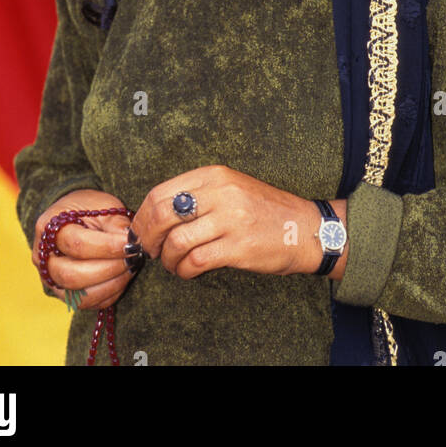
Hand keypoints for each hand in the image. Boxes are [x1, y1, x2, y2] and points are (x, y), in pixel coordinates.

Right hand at [32, 189, 131, 311]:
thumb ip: (116, 224)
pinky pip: (87, 304)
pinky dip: (109, 294)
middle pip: (71, 276)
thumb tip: (131, 243)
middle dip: (108, 270)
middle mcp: (43, 258)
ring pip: (79, 297)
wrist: (75, 219)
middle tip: (132, 258)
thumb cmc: (89, 209)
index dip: (107, 247)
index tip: (131, 244)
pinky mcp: (63, 295)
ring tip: (130, 267)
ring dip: (111, 285)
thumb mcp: (103, 206)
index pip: (76, 244)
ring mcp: (50, 280)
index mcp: (49, 227)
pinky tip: (122, 277)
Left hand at [130, 165, 347, 280]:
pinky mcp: (238, 247)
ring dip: (167, 259)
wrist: (305, 228)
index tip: (140, 231)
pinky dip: (184, 271)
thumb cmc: (264, 210)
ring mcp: (230, 219)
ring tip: (173, 263)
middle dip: (148, 237)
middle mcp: (220, 192)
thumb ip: (198, 194)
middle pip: (162, 214)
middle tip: (150, 250)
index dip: (142, 216)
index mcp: (215, 175)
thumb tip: (156, 215)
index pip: (161, 192)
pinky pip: (196, 261)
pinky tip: (188, 272)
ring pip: (177, 241)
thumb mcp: (231, 187)